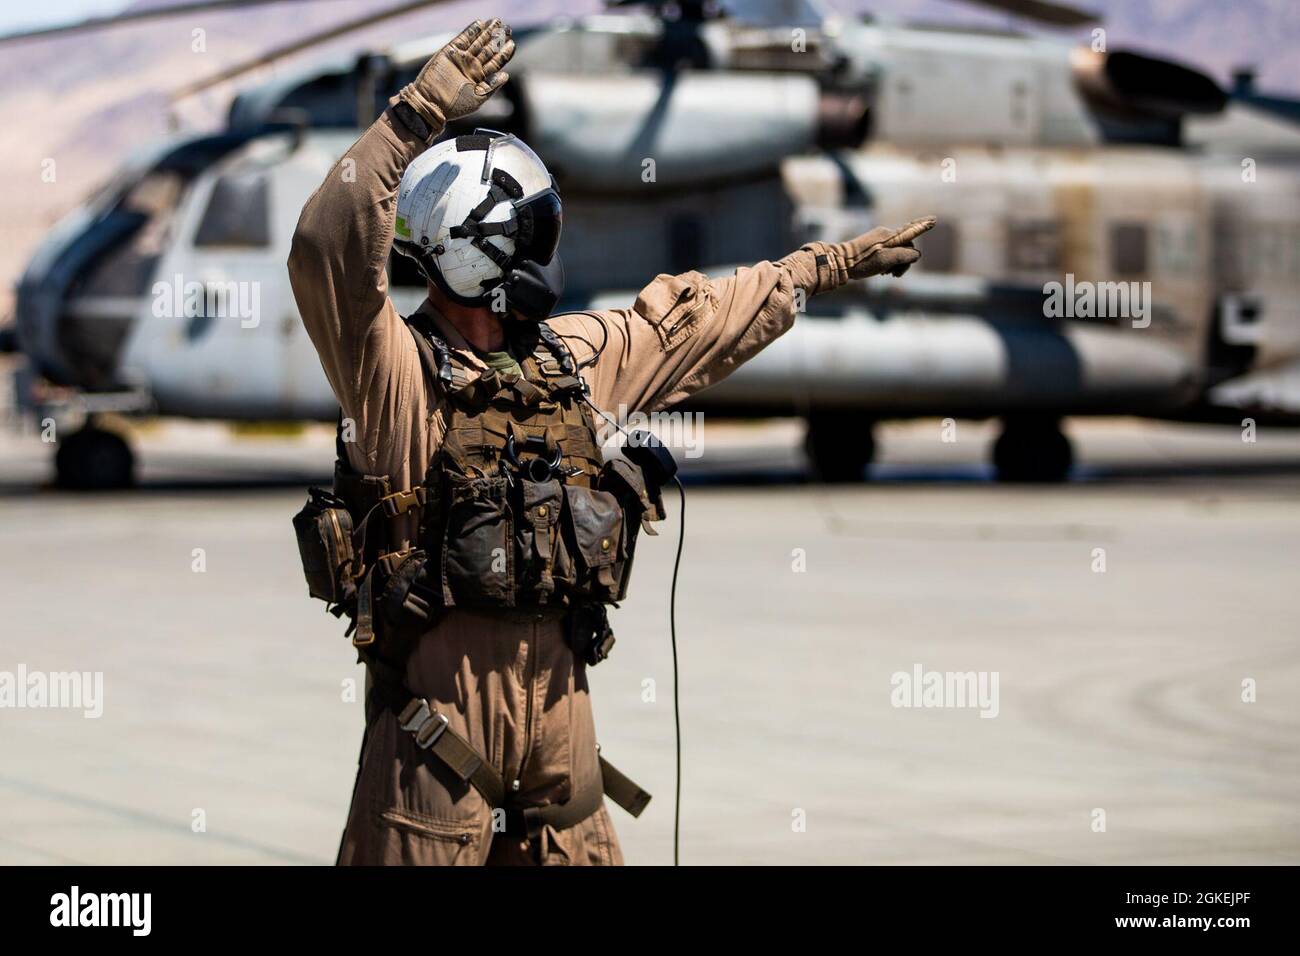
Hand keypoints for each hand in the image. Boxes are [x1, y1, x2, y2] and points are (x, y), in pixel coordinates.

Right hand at [401, 18, 515, 127]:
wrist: (431, 103)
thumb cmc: (454, 107)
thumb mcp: (477, 99)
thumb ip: (491, 87)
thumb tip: (506, 75)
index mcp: (480, 78)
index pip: (495, 62)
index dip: (504, 53)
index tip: (512, 44)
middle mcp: (472, 67)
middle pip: (488, 49)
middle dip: (497, 39)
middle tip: (507, 28)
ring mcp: (461, 59)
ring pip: (477, 42)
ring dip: (486, 32)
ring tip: (496, 22)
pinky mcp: (449, 52)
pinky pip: (462, 39)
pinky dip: (470, 31)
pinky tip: (480, 24)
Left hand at [836, 216, 936, 279]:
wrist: (839, 264)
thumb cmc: (862, 262)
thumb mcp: (886, 260)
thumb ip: (904, 255)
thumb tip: (916, 254)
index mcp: (889, 236)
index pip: (911, 230)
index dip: (923, 227)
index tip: (934, 219)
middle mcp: (885, 235)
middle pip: (906, 246)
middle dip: (905, 261)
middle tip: (895, 275)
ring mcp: (879, 240)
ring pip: (897, 252)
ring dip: (897, 264)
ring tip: (886, 274)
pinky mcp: (873, 247)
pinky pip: (888, 253)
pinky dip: (889, 264)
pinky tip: (882, 272)